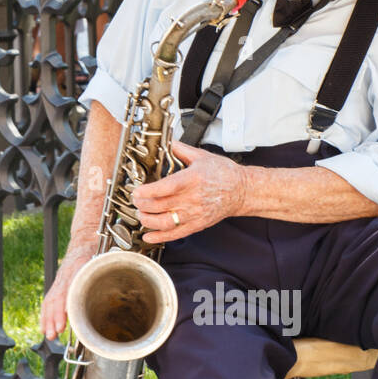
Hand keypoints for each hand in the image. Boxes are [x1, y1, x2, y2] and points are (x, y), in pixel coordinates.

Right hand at [40, 237, 98, 339]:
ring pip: (51, 301)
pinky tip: (45, 327)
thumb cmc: (98, 252)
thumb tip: (119, 293)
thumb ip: (108, 274)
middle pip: (57, 298)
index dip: (66, 305)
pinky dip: (46, 315)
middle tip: (56, 332)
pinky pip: (49, 300)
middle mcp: (67, 274)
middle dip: (55, 317)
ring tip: (49, 335)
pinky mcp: (58, 284)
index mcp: (80, 267)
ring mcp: (61, 280)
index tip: (65, 319)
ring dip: (49, 319)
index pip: (70, 288)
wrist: (85, 240)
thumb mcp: (105, 260)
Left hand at [132, 140, 247, 243]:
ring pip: (164, 222)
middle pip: (159, 206)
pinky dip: (159, 237)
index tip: (137, 191)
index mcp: (192, 179)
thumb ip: (181, 149)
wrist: (242, 190)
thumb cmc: (224, 173)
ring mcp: (194, 213)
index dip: (147, 191)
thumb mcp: (202, 156)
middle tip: (136, 200)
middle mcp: (192, 198)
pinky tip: (148, 236)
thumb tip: (166, 142)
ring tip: (141, 214)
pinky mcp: (197, 224)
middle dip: (142, 204)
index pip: (165, 188)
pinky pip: (175, 234)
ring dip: (147, 220)